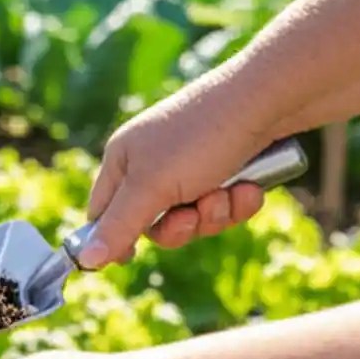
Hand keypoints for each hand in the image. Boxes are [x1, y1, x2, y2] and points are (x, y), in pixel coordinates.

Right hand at [77, 76, 282, 268]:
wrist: (273, 98)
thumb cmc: (202, 137)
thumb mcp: (153, 187)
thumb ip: (119, 226)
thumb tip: (86, 260)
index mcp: (124, 159)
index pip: (102, 212)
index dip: (112, 238)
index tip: (128, 259)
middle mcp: (153, 162)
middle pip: (153, 224)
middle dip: (180, 226)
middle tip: (192, 215)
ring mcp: (192, 165)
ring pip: (193, 218)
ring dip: (214, 214)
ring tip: (228, 191)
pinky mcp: (227, 167)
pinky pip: (223, 205)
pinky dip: (237, 202)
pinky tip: (249, 187)